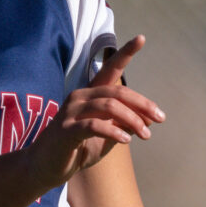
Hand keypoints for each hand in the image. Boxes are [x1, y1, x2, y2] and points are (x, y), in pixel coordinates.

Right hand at [25, 35, 163, 187]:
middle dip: (143, 104)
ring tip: (146, 135)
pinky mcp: (67, 129)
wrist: (45, 168)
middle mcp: (80, 97)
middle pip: (118, 91)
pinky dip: (114, 131)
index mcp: (90, 95)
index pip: (110, 69)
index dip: (125, 52)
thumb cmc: (76, 151)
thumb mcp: (105, 137)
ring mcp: (71, 111)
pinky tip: (126, 140)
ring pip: (110, 106)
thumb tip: (147, 120)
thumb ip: (123, 125)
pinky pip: (95, 125)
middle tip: (160, 118)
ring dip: (133, 120)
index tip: (141, 38)